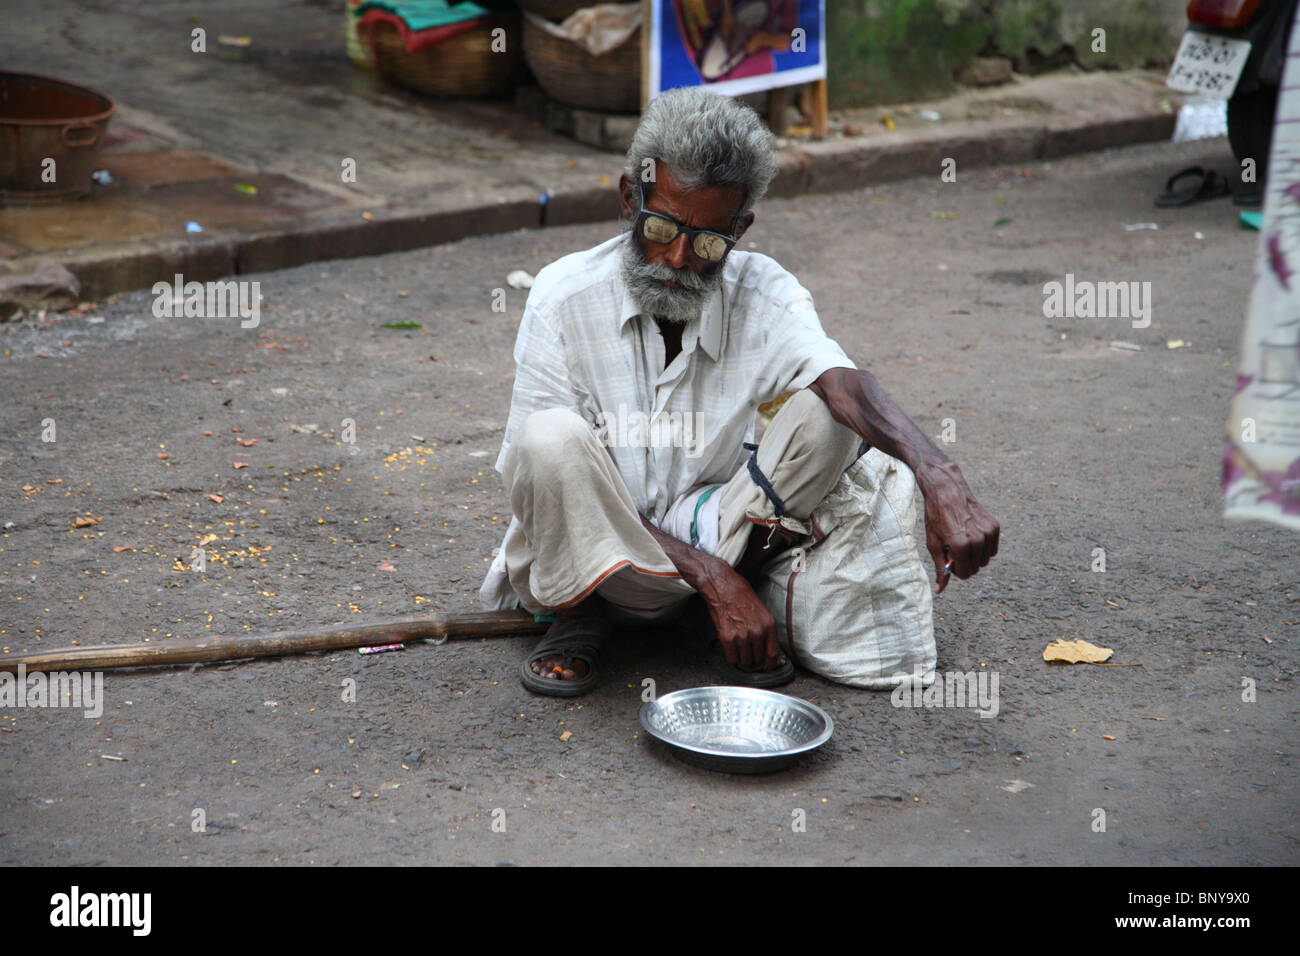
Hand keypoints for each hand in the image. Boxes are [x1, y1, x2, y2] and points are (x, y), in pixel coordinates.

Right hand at [701, 563, 781, 670]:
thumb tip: (767, 648)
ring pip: (745, 661)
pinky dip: (730, 656)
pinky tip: (730, 647)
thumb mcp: (762, 611)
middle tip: (748, 655)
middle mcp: (758, 632)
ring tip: (738, 649)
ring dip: (741, 659)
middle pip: (758, 660)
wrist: (723, 587)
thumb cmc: (741, 596)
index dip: (769, 664)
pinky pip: (731, 658)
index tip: (766, 667)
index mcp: (769, 625)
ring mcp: (742, 636)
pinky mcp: (727, 638)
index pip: (773, 654)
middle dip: (753, 660)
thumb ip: (766, 630)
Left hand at [916, 461, 999, 593]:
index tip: (949, 558)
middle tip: (953, 546)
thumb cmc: (936, 517)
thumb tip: (940, 590)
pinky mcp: (994, 527)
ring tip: (962, 539)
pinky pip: (992, 549)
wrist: (947, 491)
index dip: (956, 570)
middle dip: (965, 562)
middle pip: (976, 568)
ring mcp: (988, 533)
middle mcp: (977, 540)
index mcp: (960, 546)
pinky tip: (972, 533)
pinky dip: (983, 546)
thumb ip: (940, 568)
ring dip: (974, 555)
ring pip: (985, 560)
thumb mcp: (933, 544)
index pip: (966, 574)